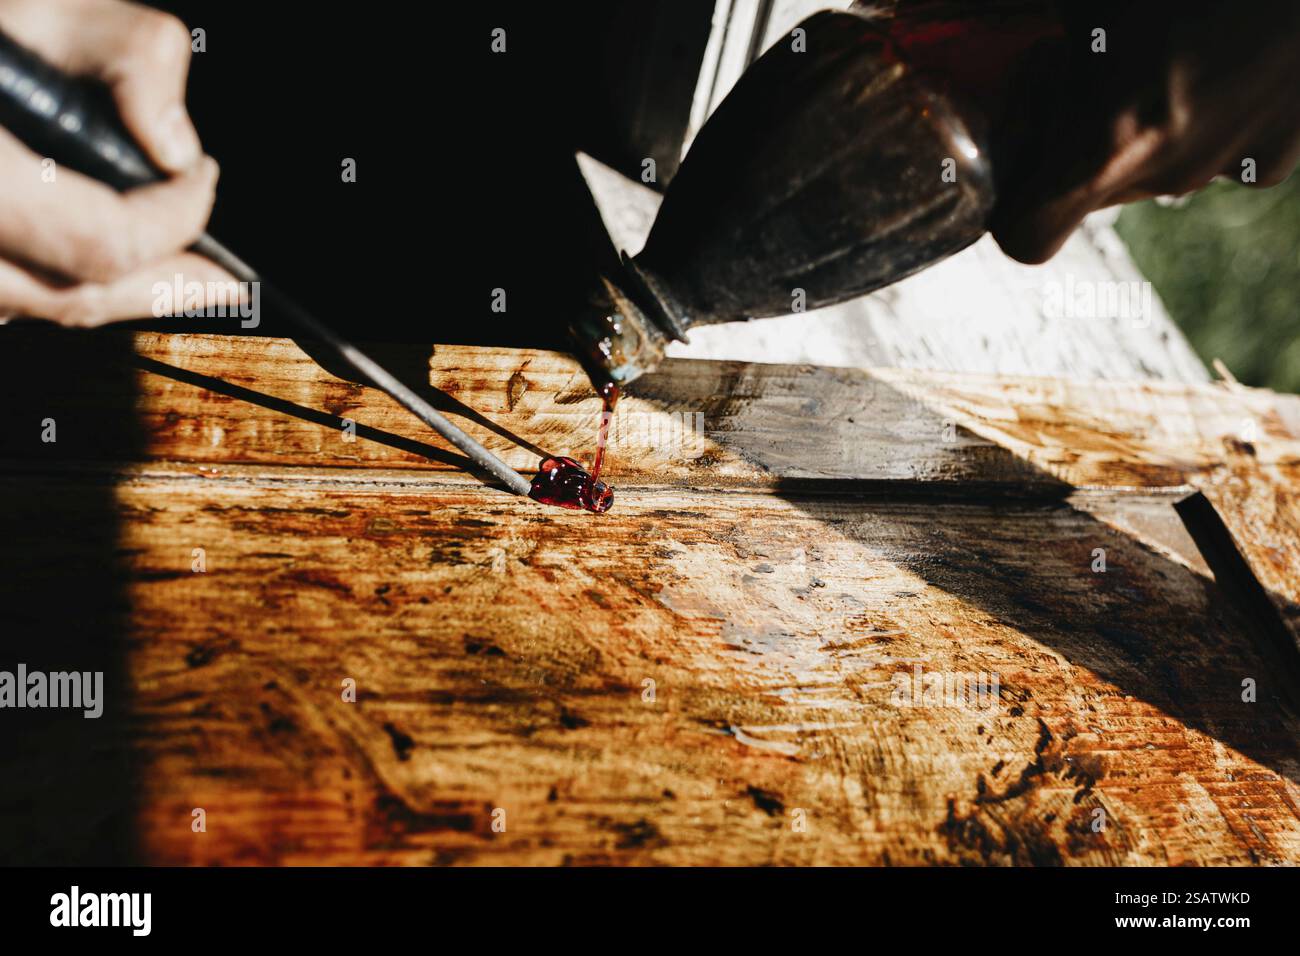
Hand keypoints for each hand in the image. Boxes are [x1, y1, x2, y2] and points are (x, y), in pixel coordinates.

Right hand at [0, 0, 237, 325]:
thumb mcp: (35, 4)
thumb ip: (128, 54)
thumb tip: (176, 143)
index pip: (106, 244)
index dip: (175, 219)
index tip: (203, 176)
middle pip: (79, 298)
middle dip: (163, 281)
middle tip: (223, 275)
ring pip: (37, 308)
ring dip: (116, 292)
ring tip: (181, 278)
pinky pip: (2, 296)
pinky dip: (59, 283)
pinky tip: (100, 266)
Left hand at [991, 1, 1299, 262]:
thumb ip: (1031, 38)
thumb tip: (962, 26)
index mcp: (1106, 146)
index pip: (1026, 234)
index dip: (1011, 199)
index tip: (1019, 145)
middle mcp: (1168, 174)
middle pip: (1087, 192)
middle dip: (1071, 142)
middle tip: (1080, 70)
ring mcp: (1230, 168)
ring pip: (1150, 170)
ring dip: (1137, 126)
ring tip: (1156, 52)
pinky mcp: (1278, 154)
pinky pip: (1214, 151)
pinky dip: (1202, 116)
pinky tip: (1213, 54)